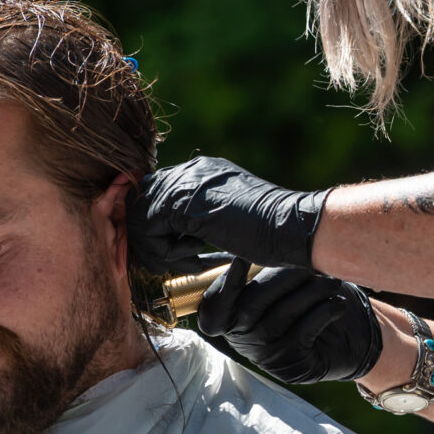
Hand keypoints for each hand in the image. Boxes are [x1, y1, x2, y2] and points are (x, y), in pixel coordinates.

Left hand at [129, 156, 327, 274]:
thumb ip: (200, 216)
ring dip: (160, 249)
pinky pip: (151, 232)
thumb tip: (175, 236)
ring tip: (190, 262)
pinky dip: (168, 254)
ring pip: (142, 218)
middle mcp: (191, 171)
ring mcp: (186, 184)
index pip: (157, 192)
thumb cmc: (270, 230)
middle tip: (173, 261)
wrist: (291, 227)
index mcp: (202, 171)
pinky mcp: (184, 204)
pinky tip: (197, 260)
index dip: (158, 225)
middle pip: (143, 201)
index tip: (174, 251)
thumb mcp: (228, 217)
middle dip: (152, 238)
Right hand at [196, 261, 382, 384]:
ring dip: (311, 292)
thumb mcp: (282, 285)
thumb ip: (264, 269)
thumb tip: (259, 237)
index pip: (213, 310)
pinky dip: (324, 311)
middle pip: (251, 305)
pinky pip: (305, 331)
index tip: (240, 259)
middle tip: (311, 262)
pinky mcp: (291, 365)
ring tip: (332, 280)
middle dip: (282, 278)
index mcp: (231, 318)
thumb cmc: (307, 301)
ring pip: (282, 316)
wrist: (345, 340)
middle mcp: (243, 339)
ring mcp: (266, 354)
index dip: (223, 286)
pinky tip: (338, 302)